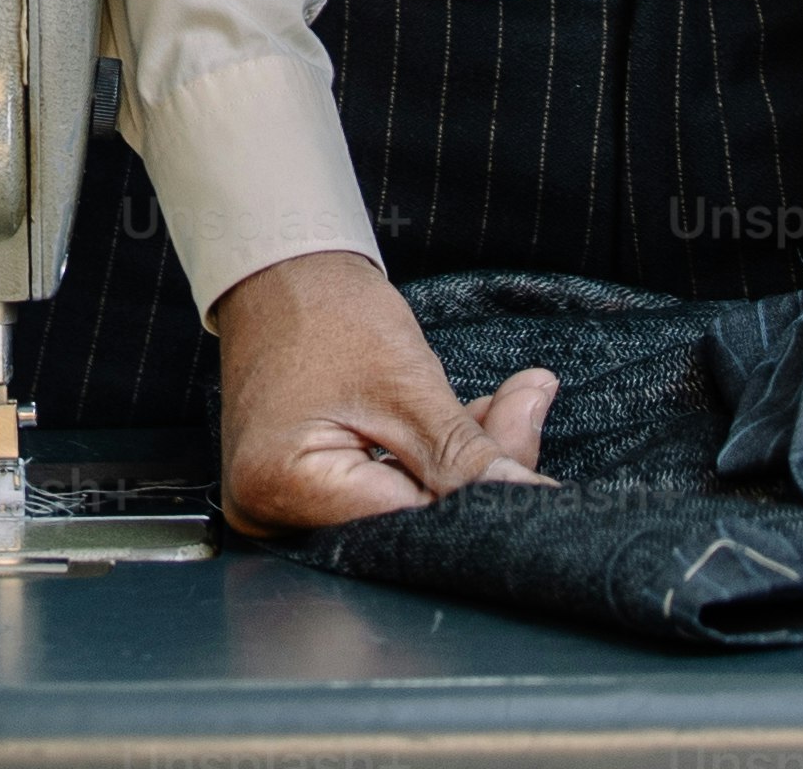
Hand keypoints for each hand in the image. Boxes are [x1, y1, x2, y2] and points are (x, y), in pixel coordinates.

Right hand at [211, 251, 556, 531]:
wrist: (275, 277)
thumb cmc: (322, 311)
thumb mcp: (406, 383)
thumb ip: (467, 454)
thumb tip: (531, 497)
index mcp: (283, 489)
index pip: (411, 524)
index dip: (479, 492)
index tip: (525, 440)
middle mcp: (271, 517)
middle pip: (407, 525)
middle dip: (473, 476)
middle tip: (520, 406)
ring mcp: (283, 511)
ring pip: (403, 514)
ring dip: (457, 467)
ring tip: (497, 405)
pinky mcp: (304, 500)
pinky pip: (384, 501)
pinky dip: (428, 468)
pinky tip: (457, 425)